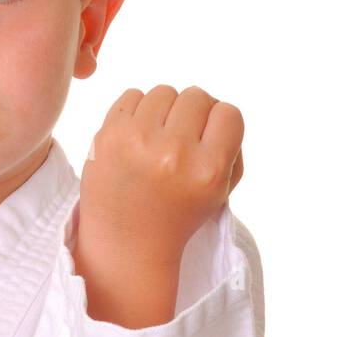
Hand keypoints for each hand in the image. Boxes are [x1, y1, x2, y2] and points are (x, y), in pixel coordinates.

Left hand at [79, 85, 243, 265]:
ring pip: (164, 92)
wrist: (125, 244)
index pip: (229, 113)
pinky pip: (132, 95)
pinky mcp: (107, 136)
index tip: (207, 142)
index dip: (220, 125)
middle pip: (196, 96)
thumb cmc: (177, 215)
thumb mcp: (220, 192)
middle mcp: (174, 153)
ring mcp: (137, 142)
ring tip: (157, 140)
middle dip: (192, 115)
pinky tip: (136, 139)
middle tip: (181, 140)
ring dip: (164, 111)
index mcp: (208, 170)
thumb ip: (229, 147)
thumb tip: (214, 107)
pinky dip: (137, 112)